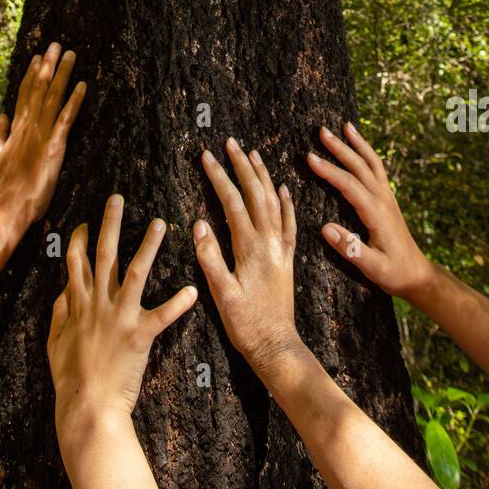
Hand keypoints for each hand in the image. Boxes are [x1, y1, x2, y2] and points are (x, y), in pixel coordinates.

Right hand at [0, 44, 85, 227]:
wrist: (10, 204)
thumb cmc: (2, 186)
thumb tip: (2, 115)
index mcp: (16, 127)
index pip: (24, 94)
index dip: (31, 74)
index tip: (38, 57)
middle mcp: (29, 125)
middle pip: (39, 88)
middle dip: (48, 65)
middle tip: (56, 44)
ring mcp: (42, 133)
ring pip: (53, 96)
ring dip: (63, 74)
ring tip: (71, 55)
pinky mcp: (55, 145)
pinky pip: (67, 118)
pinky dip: (75, 101)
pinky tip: (82, 85)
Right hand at [48, 195, 196, 447]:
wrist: (87, 406)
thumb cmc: (70, 379)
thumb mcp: (54, 343)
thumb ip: (60, 315)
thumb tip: (62, 293)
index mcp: (78, 304)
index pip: (76, 262)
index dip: (80, 239)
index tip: (84, 221)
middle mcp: (98, 303)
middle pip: (104, 255)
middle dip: (110, 224)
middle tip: (118, 199)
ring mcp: (120, 317)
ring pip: (136, 272)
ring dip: (149, 246)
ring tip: (161, 224)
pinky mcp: (140, 334)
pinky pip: (163, 315)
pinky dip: (179, 303)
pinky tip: (193, 290)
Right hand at [194, 139, 300, 381]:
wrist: (276, 345)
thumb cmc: (245, 324)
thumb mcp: (221, 294)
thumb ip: (210, 259)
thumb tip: (199, 224)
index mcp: (250, 248)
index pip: (232, 202)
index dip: (219, 177)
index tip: (206, 156)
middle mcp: (269, 242)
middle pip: (256, 193)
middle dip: (242, 166)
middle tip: (230, 143)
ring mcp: (281, 248)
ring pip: (274, 201)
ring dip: (263, 176)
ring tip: (254, 155)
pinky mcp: (287, 258)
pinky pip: (290, 222)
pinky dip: (287, 202)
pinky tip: (283, 188)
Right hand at [307, 122, 429, 298]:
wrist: (417, 275)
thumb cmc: (394, 273)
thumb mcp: (373, 267)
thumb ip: (350, 249)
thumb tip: (325, 228)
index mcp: (376, 212)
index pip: (349, 185)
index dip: (329, 171)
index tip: (309, 158)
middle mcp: (383, 199)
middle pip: (359, 166)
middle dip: (340, 148)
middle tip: (321, 131)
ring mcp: (387, 198)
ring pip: (371, 163)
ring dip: (357, 144)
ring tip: (346, 125)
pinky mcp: (388, 200)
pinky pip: (377, 170)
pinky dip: (367, 154)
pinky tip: (360, 148)